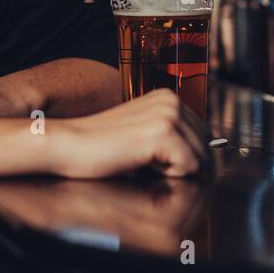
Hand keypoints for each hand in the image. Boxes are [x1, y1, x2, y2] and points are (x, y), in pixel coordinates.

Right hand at [46, 89, 209, 178]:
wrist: (68, 145)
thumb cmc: (99, 146)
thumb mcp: (141, 133)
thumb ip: (171, 136)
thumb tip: (204, 160)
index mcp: (167, 97)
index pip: (202, 136)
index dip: (183, 156)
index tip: (152, 158)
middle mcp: (171, 101)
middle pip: (205, 148)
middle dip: (182, 164)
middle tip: (144, 161)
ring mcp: (168, 115)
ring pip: (199, 159)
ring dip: (173, 170)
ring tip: (140, 160)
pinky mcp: (163, 133)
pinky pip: (188, 167)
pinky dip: (168, 175)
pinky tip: (139, 162)